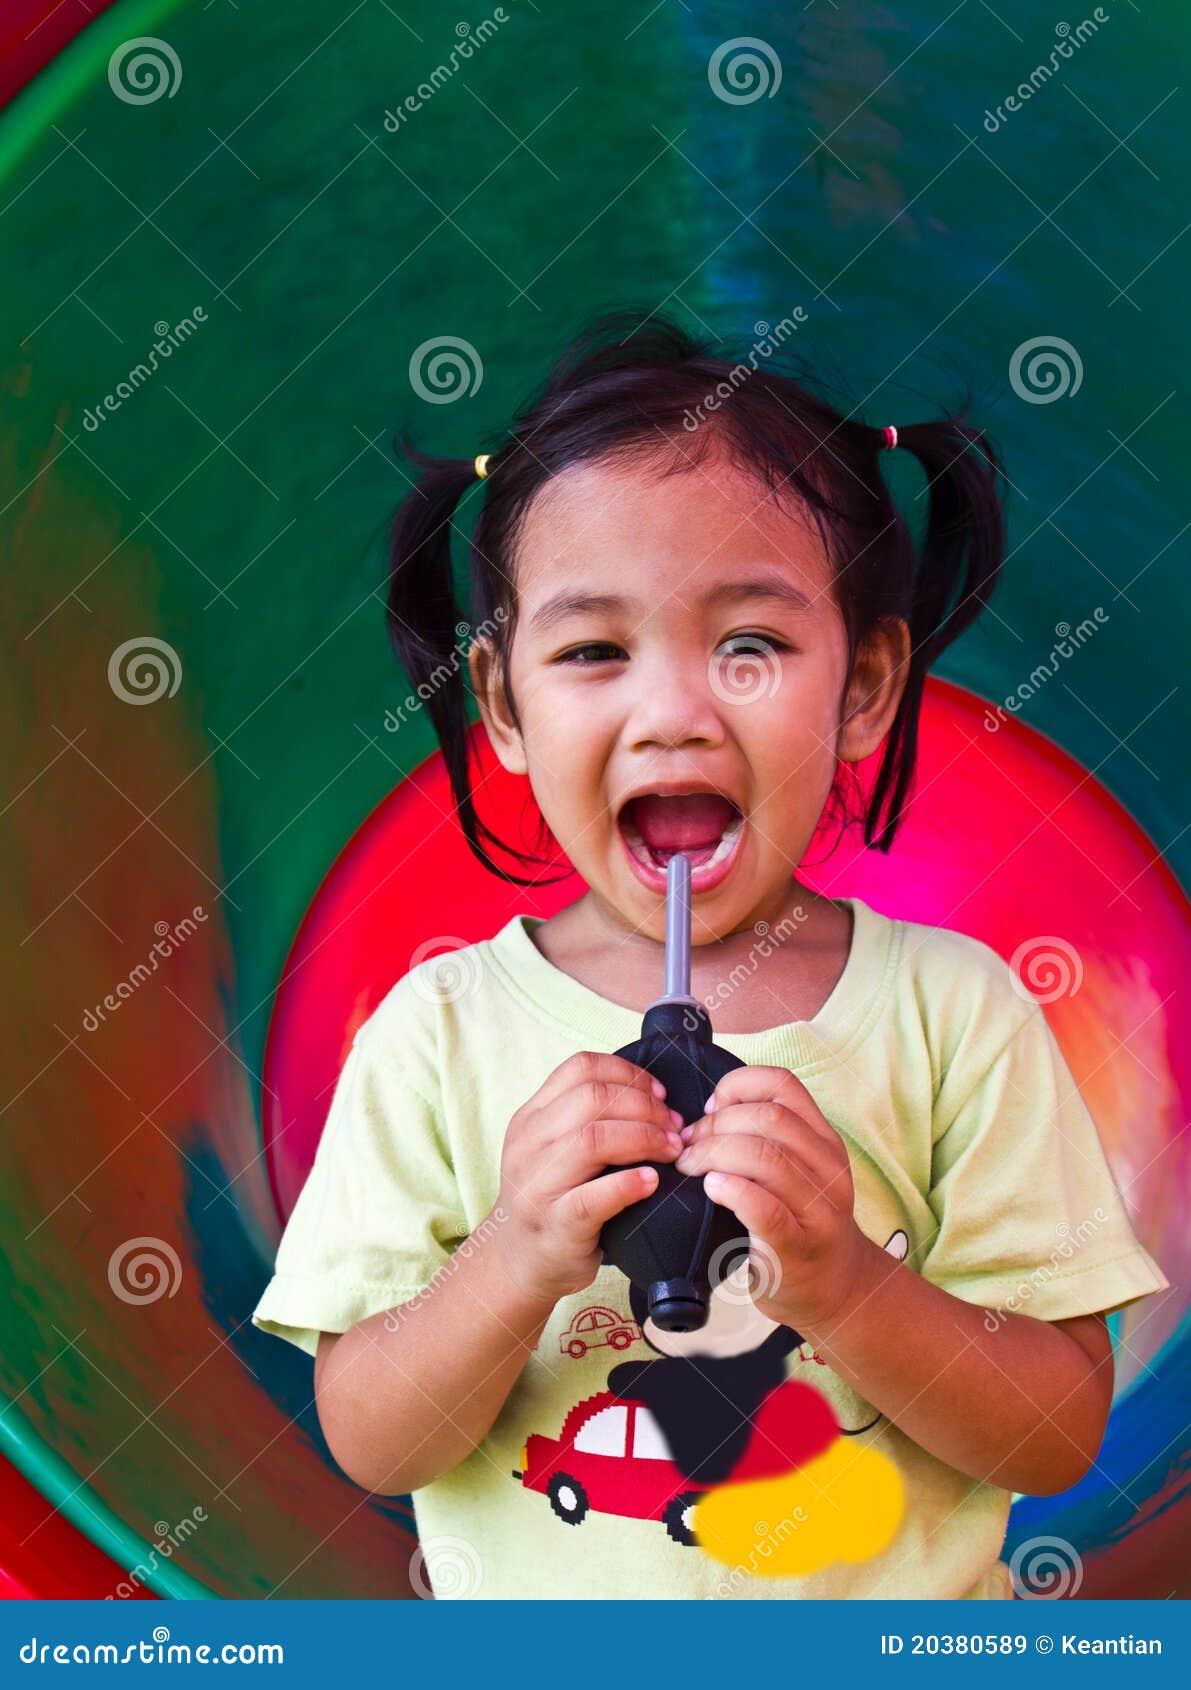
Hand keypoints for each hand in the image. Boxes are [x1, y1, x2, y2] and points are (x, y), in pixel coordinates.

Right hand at [492, 1051, 683, 1305]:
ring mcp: (538, 1185)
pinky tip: (652, 1182)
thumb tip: (655, 1096)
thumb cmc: (554, 1199)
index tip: (659, 1093)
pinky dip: (629, 1184)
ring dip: (643, 1138)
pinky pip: (593, 1197)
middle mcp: (528, 1144)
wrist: (519, 1261)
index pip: (580, 1068)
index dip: (628, 1074)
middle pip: (592, 1098)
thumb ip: (586, 1119)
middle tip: (674, 1126)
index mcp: (532, 1117)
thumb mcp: (554, 1148)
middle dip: (644, 1107)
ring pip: (591, 1140)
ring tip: (671, 1150)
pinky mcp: (555, 1224)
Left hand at [674, 1063, 870, 1332]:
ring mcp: (818, 1209)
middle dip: (716, 1126)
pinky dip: (731, 1190)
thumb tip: (705, 1113)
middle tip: (687, 1147)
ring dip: (713, 1155)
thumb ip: (767, 1139)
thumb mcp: (798, 1171)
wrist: (836, 1289)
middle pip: (768, 1119)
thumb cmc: (799, 1223)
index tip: (710, 1110)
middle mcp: (828, 1168)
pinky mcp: (797, 1247)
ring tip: (690, 1168)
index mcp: (824, 1140)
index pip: (782, 1084)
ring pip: (765, 1157)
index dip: (736, 1086)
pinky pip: (763, 1208)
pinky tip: (711, 1189)